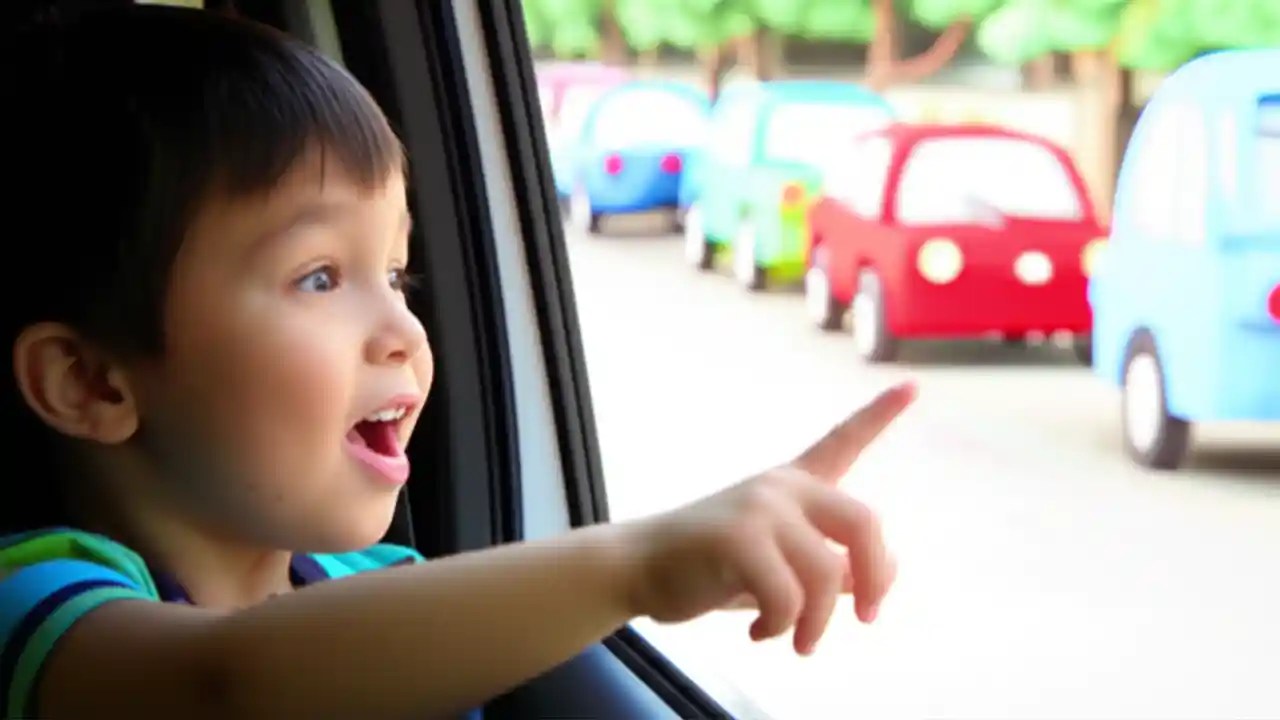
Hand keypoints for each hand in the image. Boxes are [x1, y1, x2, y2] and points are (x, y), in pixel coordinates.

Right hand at [623, 381, 916, 654]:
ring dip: (817, 624)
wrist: (637, 569)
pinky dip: (782, 628)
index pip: (842, 442)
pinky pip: (788, 598)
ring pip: (825, 576)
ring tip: (799, 643)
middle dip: (876, 578)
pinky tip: (761, 633)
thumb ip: (829, 566)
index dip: (880, 414)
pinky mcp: (737, 538)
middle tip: (868, 618)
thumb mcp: (779, 568)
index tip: (913, 387)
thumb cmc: (709, 570)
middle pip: (864, 524)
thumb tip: (884, 573)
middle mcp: (781, 488)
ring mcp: (759, 509)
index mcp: (792, 486)